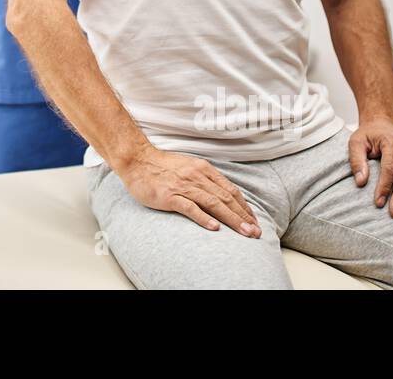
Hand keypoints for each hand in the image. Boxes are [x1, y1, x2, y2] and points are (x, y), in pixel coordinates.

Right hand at [120, 147, 262, 236]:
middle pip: (226, 198)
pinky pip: (190, 208)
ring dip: (231, 219)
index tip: (254, 220)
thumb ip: (205, 179)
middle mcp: (197, 177)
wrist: (137, 160)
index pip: (230, 190)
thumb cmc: (162, 166)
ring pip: (213, 204)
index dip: (244, 206)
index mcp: (204, 170)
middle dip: (243, 216)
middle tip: (255, 232)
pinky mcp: (170, 196)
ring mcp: (183, 186)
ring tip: (244, 232)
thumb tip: (222, 195)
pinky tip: (214, 228)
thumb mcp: (189, 167)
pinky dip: (204, 218)